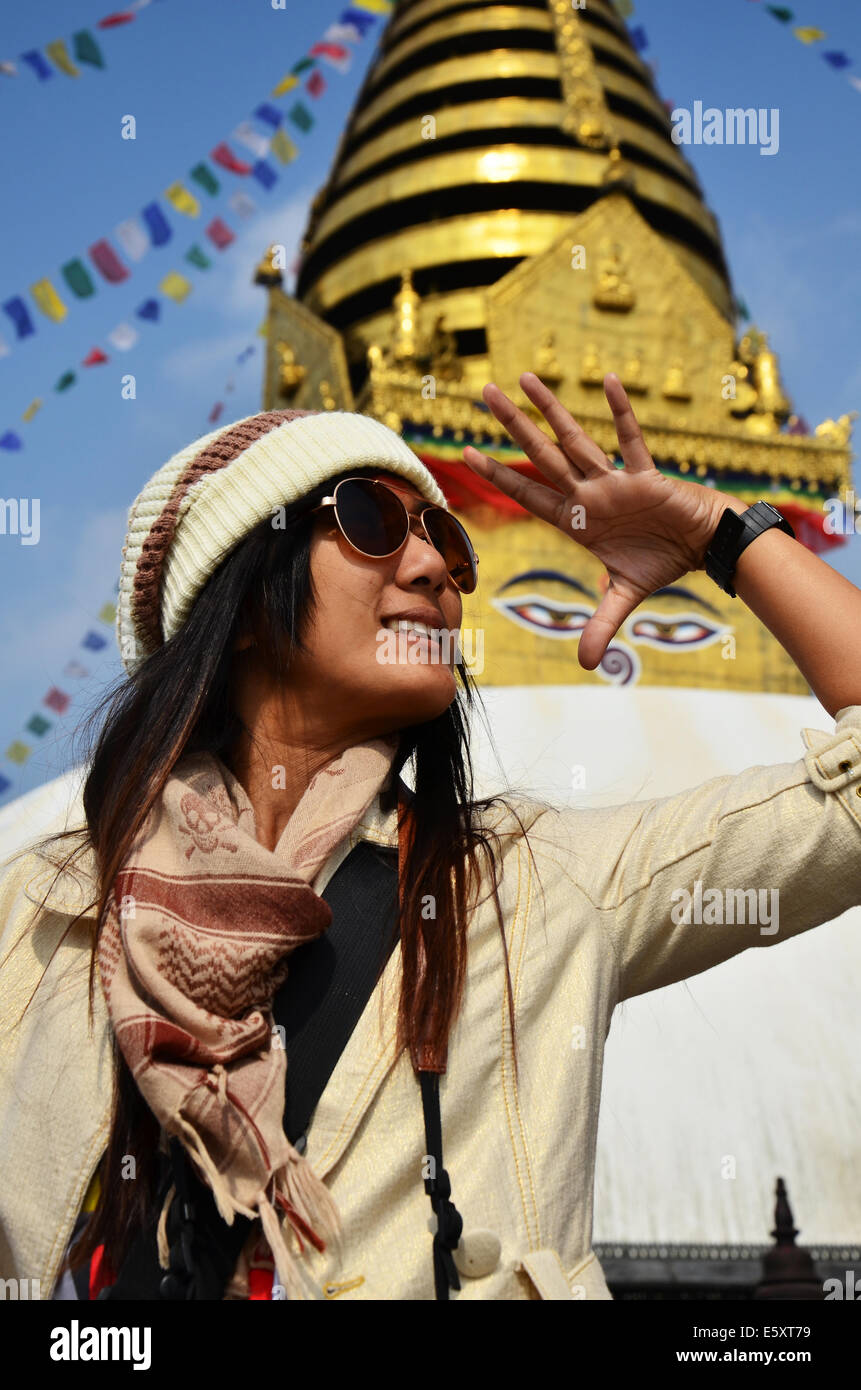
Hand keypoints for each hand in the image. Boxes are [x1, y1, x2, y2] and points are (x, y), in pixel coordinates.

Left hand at [462, 372, 731, 669]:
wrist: (701, 544)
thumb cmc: (663, 560)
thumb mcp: (626, 596)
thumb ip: (602, 624)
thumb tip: (586, 666)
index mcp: (577, 519)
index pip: (527, 493)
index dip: (499, 474)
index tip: (467, 452)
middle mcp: (588, 494)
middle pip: (540, 456)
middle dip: (513, 426)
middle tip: (482, 393)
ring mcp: (614, 482)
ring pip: (575, 440)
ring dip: (551, 410)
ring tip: (524, 378)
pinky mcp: (646, 477)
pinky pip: (632, 441)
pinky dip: (621, 414)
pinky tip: (607, 382)